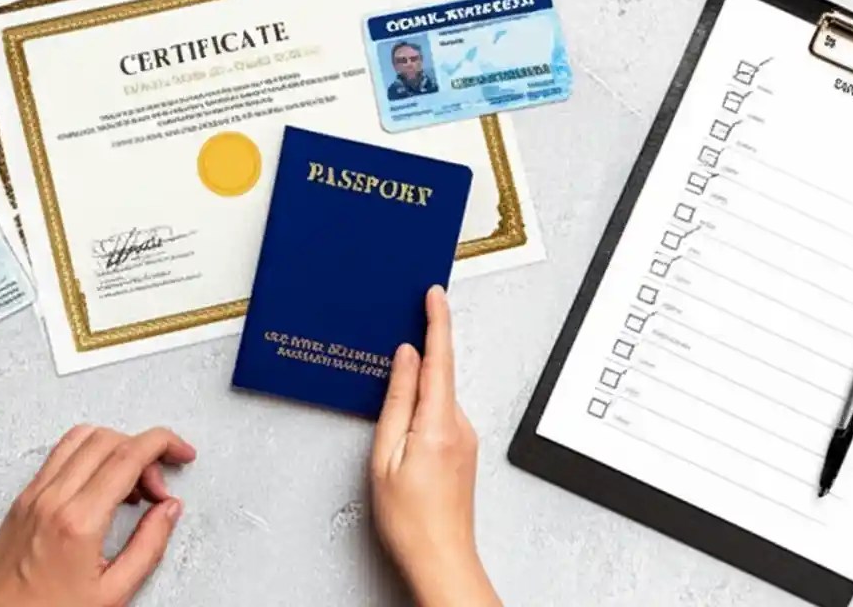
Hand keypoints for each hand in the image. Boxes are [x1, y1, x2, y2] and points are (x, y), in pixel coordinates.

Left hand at [0, 425, 196, 606]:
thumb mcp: (113, 592)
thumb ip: (149, 546)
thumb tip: (168, 510)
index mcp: (78, 521)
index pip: (128, 455)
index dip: (164, 444)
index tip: (181, 452)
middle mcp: (52, 499)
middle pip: (108, 440)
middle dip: (144, 451)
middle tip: (158, 488)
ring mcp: (32, 495)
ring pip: (80, 438)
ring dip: (115, 448)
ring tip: (131, 486)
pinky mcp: (21, 499)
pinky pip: (58, 455)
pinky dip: (88, 456)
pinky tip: (100, 486)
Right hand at [371, 286, 500, 606]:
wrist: (441, 558)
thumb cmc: (408, 518)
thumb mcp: (386, 455)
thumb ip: (397, 400)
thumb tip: (406, 358)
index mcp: (437, 423)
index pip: (440, 358)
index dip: (437, 321)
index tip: (434, 293)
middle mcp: (459, 426)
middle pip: (441, 373)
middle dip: (424, 349)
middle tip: (405, 322)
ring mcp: (466, 439)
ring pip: (440, 395)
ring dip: (421, 383)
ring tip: (394, 387)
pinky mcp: (464, 450)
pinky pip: (442, 413)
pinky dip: (425, 404)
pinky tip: (406, 420)